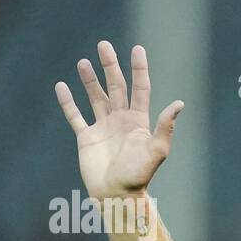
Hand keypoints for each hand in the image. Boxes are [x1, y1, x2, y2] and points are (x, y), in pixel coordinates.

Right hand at [54, 41, 183, 198]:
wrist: (116, 195)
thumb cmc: (138, 176)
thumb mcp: (156, 151)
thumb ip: (165, 127)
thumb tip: (179, 104)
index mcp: (139, 121)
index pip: (140, 89)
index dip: (139, 69)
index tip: (137, 48)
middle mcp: (121, 121)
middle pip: (116, 87)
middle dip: (110, 66)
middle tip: (104, 45)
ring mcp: (103, 128)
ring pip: (96, 97)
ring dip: (90, 80)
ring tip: (83, 62)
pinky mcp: (86, 138)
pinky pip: (75, 116)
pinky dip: (68, 102)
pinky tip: (61, 86)